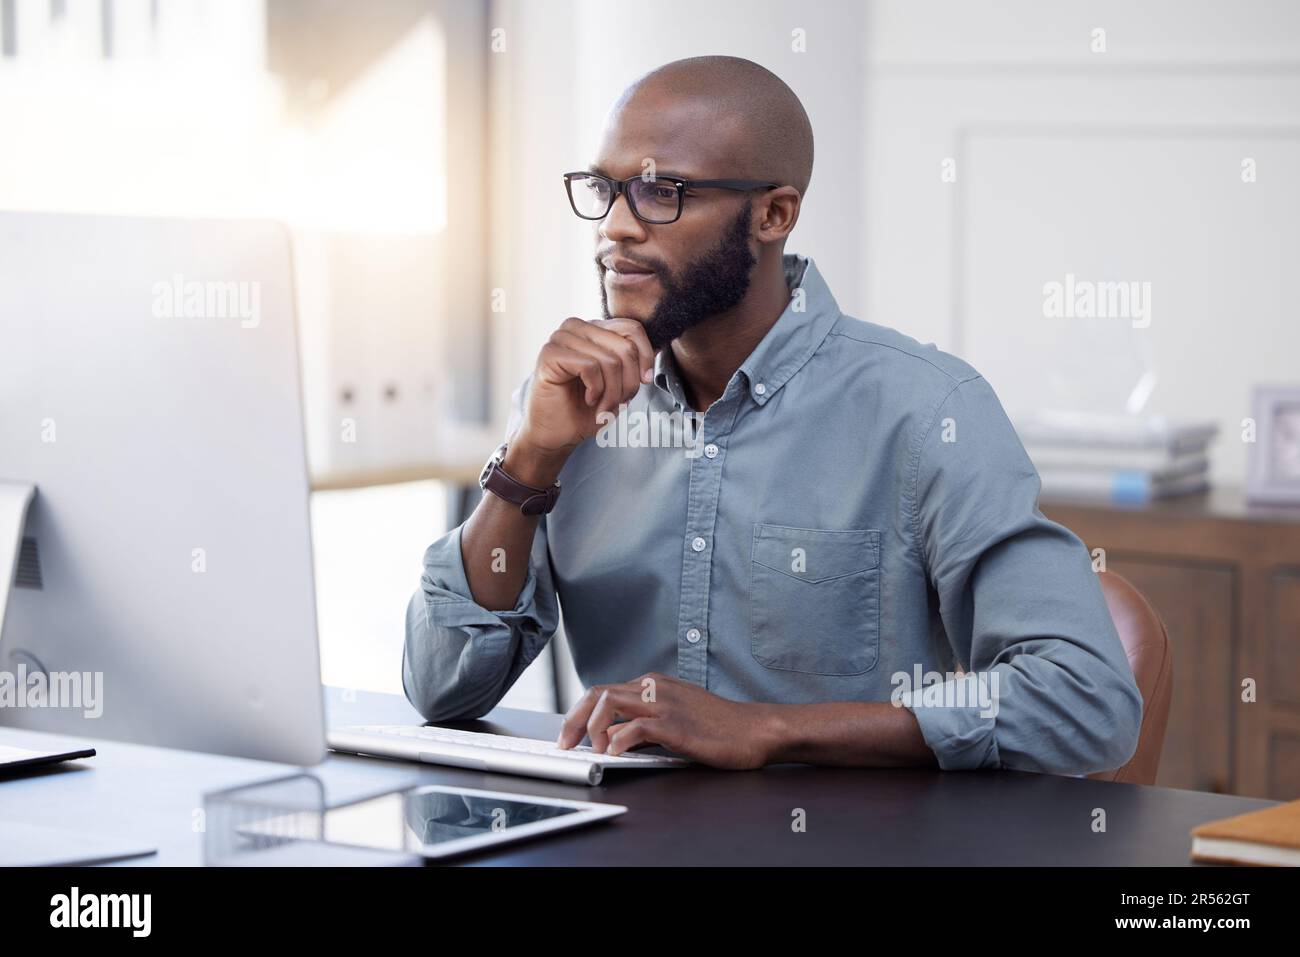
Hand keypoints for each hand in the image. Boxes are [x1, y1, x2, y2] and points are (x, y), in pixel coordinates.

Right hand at [513, 317, 654, 456]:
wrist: (556, 434)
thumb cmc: (585, 409)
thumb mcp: (620, 382)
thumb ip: (633, 361)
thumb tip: (656, 348)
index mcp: (594, 329)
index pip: (632, 328)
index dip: (645, 356)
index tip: (644, 381)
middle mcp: (576, 327)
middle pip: (625, 346)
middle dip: (629, 382)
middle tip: (618, 402)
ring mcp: (560, 338)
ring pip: (609, 360)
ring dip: (612, 392)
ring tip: (603, 405)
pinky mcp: (549, 354)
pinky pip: (590, 367)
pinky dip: (596, 390)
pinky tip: (589, 400)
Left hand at [555, 672, 778, 769]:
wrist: (752, 730)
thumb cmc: (717, 726)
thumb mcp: (674, 717)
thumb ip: (641, 724)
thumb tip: (610, 736)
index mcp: (653, 684)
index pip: (603, 691)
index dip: (579, 713)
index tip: (569, 734)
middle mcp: (654, 688)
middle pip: (598, 693)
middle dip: (574, 718)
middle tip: (564, 743)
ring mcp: (664, 704)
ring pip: (610, 702)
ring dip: (592, 728)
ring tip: (592, 749)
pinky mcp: (675, 724)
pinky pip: (635, 728)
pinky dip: (617, 741)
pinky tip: (613, 754)